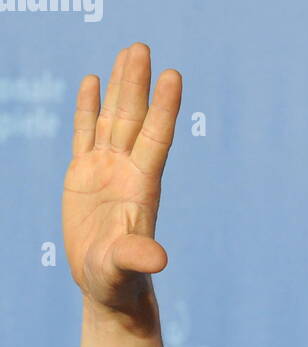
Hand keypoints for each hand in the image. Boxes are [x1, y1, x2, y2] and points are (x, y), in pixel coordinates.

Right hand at [62, 43, 181, 314]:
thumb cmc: (118, 281)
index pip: (155, 138)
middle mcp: (127, 171)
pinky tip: (94, 81)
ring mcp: (106, 170)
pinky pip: (86, 132)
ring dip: (120, 86)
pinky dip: (90, 107)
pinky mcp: (83, 175)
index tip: (173, 75)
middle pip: (134, 119)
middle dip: (137, 84)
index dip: (163, 108)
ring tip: (129, 52)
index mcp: (141, 187)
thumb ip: (138, 258)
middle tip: (142, 47)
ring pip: (113, 119)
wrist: (106, 286)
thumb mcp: (125, 268)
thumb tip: (158, 258)